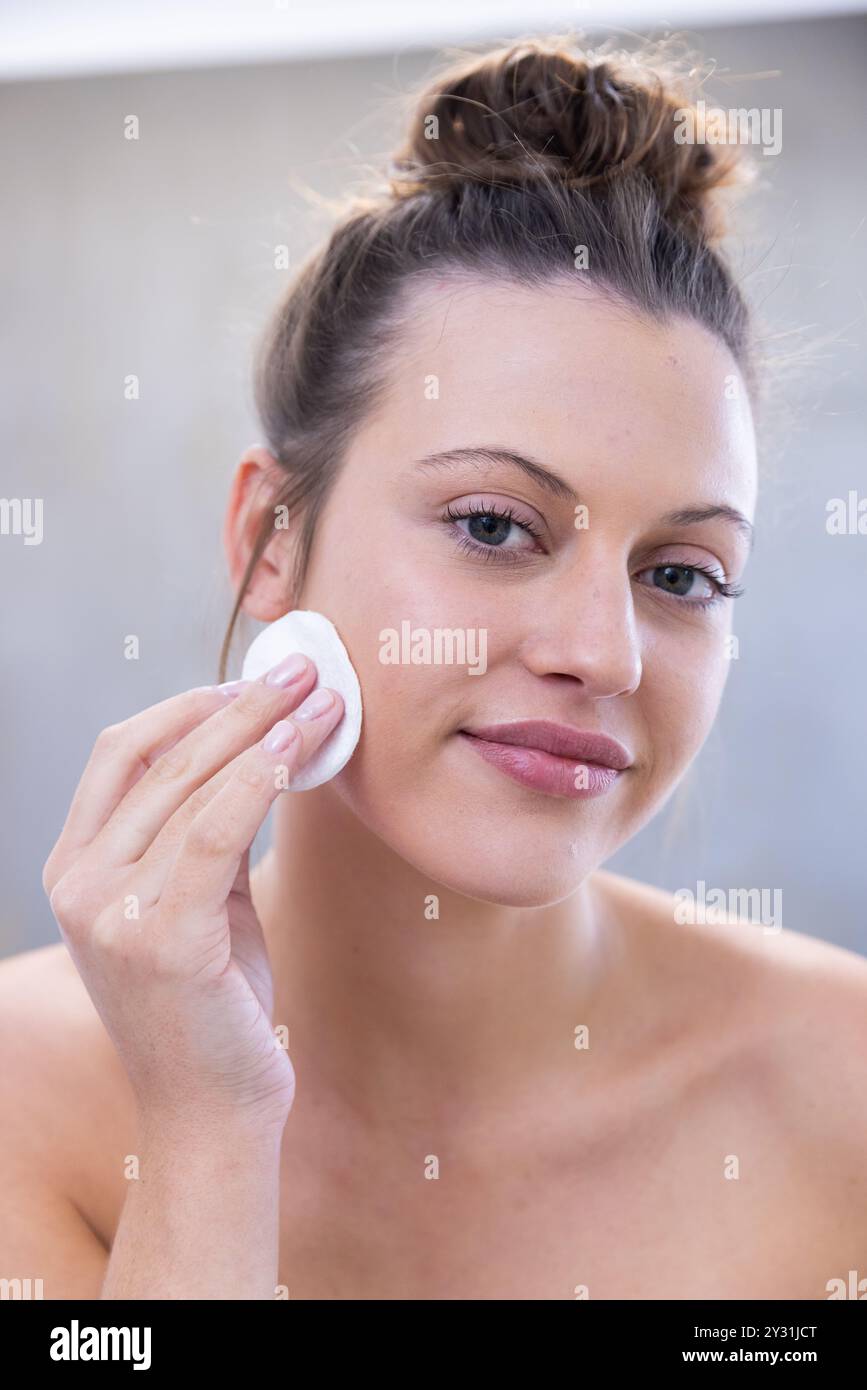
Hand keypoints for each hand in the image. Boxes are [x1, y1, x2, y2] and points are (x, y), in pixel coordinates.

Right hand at [42, 656, 343, 1136]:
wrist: (213, 1111)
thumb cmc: (215, 1004)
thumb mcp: (200, 901)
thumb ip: (207, 831)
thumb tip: (259, 747)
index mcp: (76, 868)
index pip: (120, 753)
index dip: (186, 706)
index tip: (252, 682)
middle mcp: (80, 883)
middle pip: (161, 757)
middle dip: (241, 704)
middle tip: (307, 670)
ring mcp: (110, 911)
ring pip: (193, 786)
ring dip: (267, 731)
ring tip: (326, 699)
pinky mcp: (161, 937)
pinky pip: (215, 832)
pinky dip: (259, 779)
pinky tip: (300, 747)